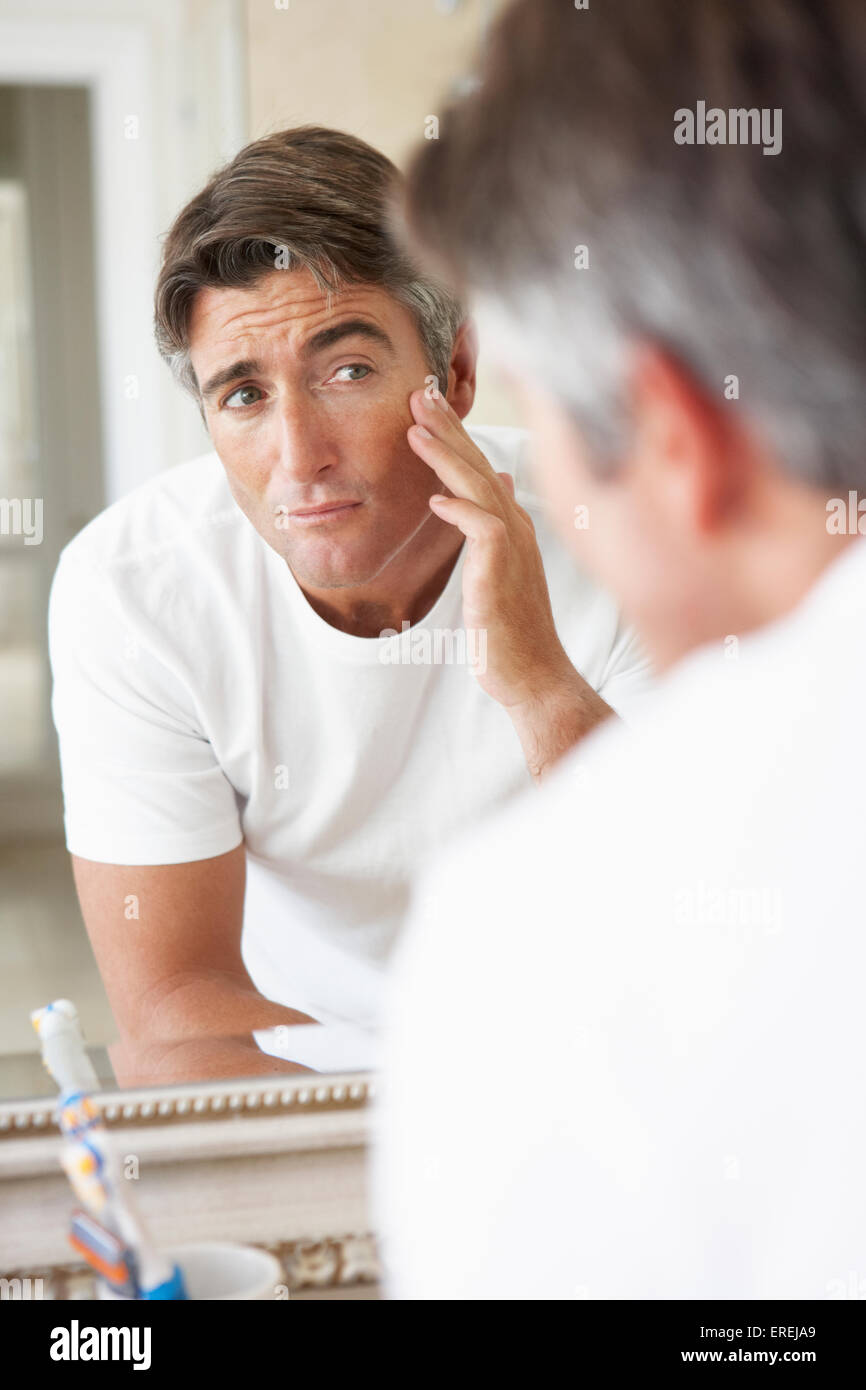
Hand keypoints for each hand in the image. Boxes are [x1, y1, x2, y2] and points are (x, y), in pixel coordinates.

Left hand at [407, 384, 575, 709]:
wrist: (534, 672)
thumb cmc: (514, 627)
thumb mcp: (505, 566)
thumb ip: (499, 522)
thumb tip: (498, 480)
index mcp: (513, 523)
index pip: (480, 467)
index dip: (455, 435)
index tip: (428, 407)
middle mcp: (516, 527)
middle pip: (478, 465)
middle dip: (449, 427)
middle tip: (419, 392)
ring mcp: (513, 547)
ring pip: (478, 487)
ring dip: (446, 456)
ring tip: (416, 427)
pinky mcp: (502, 571)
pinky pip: (482, 528)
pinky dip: (460, 509)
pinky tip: (435, 498)